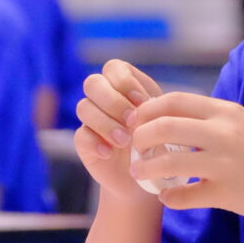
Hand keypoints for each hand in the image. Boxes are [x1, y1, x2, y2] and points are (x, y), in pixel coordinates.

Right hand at [73, 59, 165, 202]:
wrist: (151, 174)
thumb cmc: (161, 141)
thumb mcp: (163, 119)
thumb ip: (153, 106)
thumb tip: (142, 105)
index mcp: (123, 85)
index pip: (113, 68)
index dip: (125, 83)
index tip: (144, 103)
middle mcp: (103, 98)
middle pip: (92, 83)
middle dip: (113, 101)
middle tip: (132, 122)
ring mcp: (92, 120)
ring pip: (83, 107)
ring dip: (106, 123)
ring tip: (125, 141)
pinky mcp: (85, 143)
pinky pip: (80, 136)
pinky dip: (96, 143)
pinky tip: (110, 153)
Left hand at [128, 92, 243, 226]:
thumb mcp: (242, 122)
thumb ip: (210, 118)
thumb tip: (171, 116)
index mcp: (225, 112)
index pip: (174, 101)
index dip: (147, 110)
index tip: (136, 121)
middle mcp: (223, 134)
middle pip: (164, 127)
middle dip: (140, 138)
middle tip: (133, 148)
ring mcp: (224, 165)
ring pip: (169, 163)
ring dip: (146, 169)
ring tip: (138, 174)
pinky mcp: (226, 193)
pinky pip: (185, 196)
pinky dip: (170, 198)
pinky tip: (166, 198)